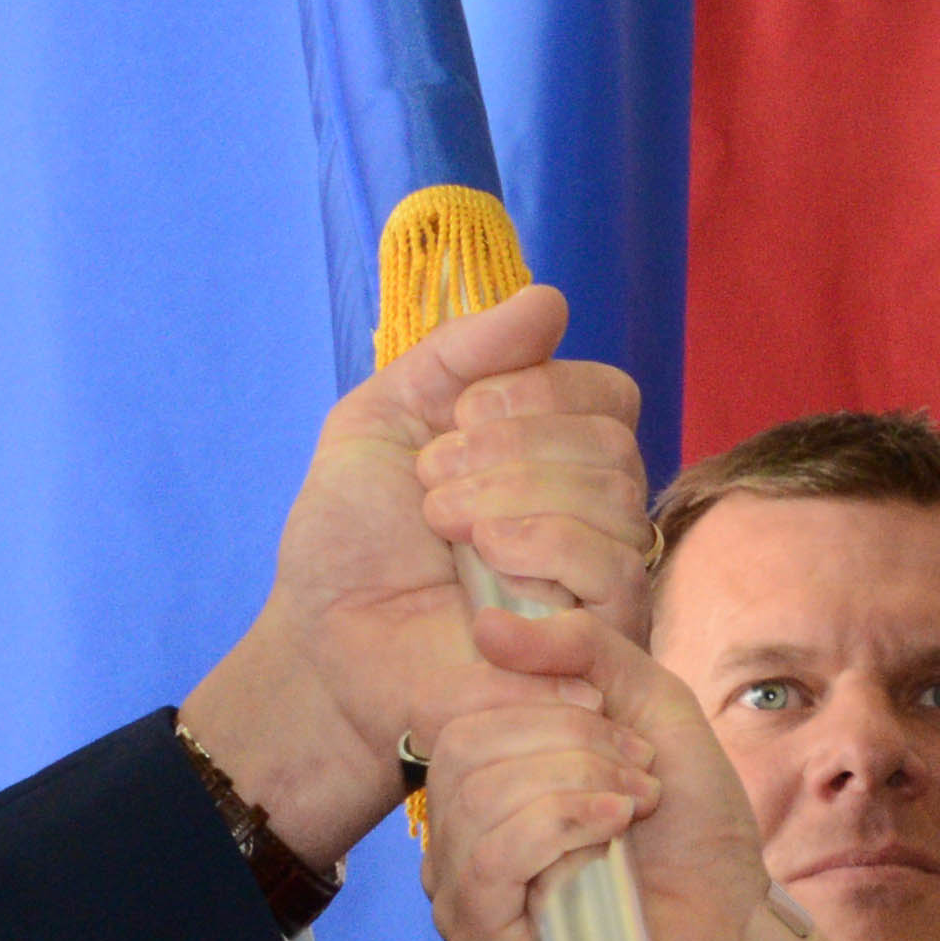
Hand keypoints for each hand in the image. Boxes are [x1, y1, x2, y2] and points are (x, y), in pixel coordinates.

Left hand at [183, 288, 653, 872]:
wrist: (322, 641)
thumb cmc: (351, 540)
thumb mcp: (385, 416)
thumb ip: (464, 352)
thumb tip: (550, 298)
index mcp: (551, 453)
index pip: (607, 393)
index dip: (537, 391)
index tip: (452, 420)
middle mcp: (589, 511)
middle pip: (614, 442)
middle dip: (512, 448)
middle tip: (431, 487)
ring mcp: (597, 579)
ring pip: (617, 498)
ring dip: (513, 498)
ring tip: (444, 528)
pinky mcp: (598, 642)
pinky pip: (615, 570)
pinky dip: (544, 551)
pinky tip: (480, 574)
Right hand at [422, 616, 764, 940]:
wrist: (735, 915)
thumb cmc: (690, 822)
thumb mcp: (648, 703)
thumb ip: (580, 648)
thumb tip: (485, 625)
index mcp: (479, 776)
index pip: (450, 703)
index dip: (530, 688)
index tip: (605, 707)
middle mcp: (453, 833)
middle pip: (463, 745)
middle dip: (568, 739)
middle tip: (637, 767)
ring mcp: (459, 893)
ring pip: (478, 797)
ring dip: (578, 782)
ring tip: (636, 803)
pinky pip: (491, 859)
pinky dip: (563, 826)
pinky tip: (613, 830)